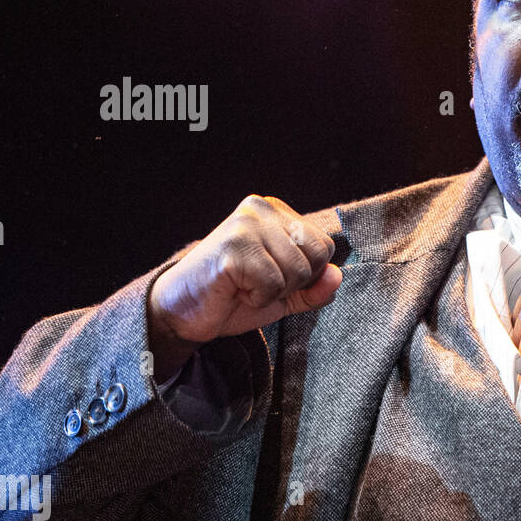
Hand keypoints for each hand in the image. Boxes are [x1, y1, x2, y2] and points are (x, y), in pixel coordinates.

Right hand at [147, 195, 341, 379]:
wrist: (183, 312)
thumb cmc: (233, 296)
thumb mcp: (285, 294)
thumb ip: (315, 287)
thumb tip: (337, 276)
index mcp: (276, 211)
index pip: (324, 246)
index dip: (306, 275)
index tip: (272, 277)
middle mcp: (261, 209)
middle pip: (315, 256)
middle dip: (293, 283)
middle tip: (257, 283)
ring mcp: (245, 225)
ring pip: (296, 271)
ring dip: (273, 292)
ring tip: (244, 285)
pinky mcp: (233, 248)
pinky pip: (273, 284)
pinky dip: (257, 298)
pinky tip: (235, 289)